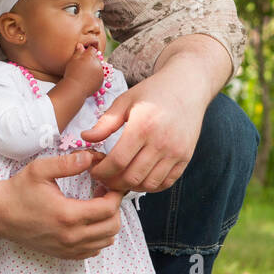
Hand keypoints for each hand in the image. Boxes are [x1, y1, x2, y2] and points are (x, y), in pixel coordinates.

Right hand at [0, 150, 122, 258]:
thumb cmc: (18, 191)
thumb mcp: (41, 170)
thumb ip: (68, 163)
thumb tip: (92, 158)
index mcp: (67, 215)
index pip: (109, 209)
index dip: (115, 194)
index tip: (110, 184)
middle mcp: (70, 236)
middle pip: (112, 226)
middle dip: (115, 208)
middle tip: (104, 193)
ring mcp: (68, 248)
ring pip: (106, 241)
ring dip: (108, 223)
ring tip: (96, 206)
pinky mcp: (64, 254)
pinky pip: (93, 250)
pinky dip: (98, 237)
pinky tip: (88, 220)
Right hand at [62, 43, 105, 97]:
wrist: (75, 89)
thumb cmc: (71, 73)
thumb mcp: (73, 60)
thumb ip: (78, 52)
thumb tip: (81, 45)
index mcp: (91, 57)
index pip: (92, 49)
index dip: (87, 51)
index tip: (83, 54)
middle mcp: (98, 63)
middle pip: (96, 58)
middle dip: (91, 59)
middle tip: (82, 65)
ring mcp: (101, 73)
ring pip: (98, 67)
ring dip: (94, 68)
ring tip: (84, 72)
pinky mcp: (101, 81)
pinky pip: (99, 76)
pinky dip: (95, 76)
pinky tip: (87, 78)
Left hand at [80, 69, 207, 192]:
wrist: (188, 87)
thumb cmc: (153, 92)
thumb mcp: (125, 101)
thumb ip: (105, 123)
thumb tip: (85, 138)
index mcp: (143, 126)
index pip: (117, 161)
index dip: (101, 172)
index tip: (94, 171)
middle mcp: (161, 142)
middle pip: (132, 177)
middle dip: (113, 183)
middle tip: (104, 178)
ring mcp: (176, 152)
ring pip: (149, 185)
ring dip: (131, 187)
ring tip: (120, 179)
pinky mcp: (185, 158)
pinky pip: (166, 183)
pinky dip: (150, 186)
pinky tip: (139, 178)